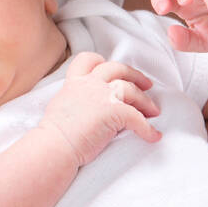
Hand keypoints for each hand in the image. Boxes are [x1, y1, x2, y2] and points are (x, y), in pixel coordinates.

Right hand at [39, 51, 160, 167]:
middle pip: (117, 68)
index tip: (113, 69)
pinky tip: (153, 136)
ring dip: (145, 101)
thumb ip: (75, 99)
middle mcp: (89, 84)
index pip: (88, 60)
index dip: (103, 62)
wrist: (55, 146)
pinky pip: (137, 117)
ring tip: (153, 112)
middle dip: (135, 75)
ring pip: (131, 89)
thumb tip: (86, 108)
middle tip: (147, 85)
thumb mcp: (61, 107)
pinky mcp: (113, 111)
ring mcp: (102, 95)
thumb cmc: (54, 135)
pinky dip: (148, 128)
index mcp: (74, 82)